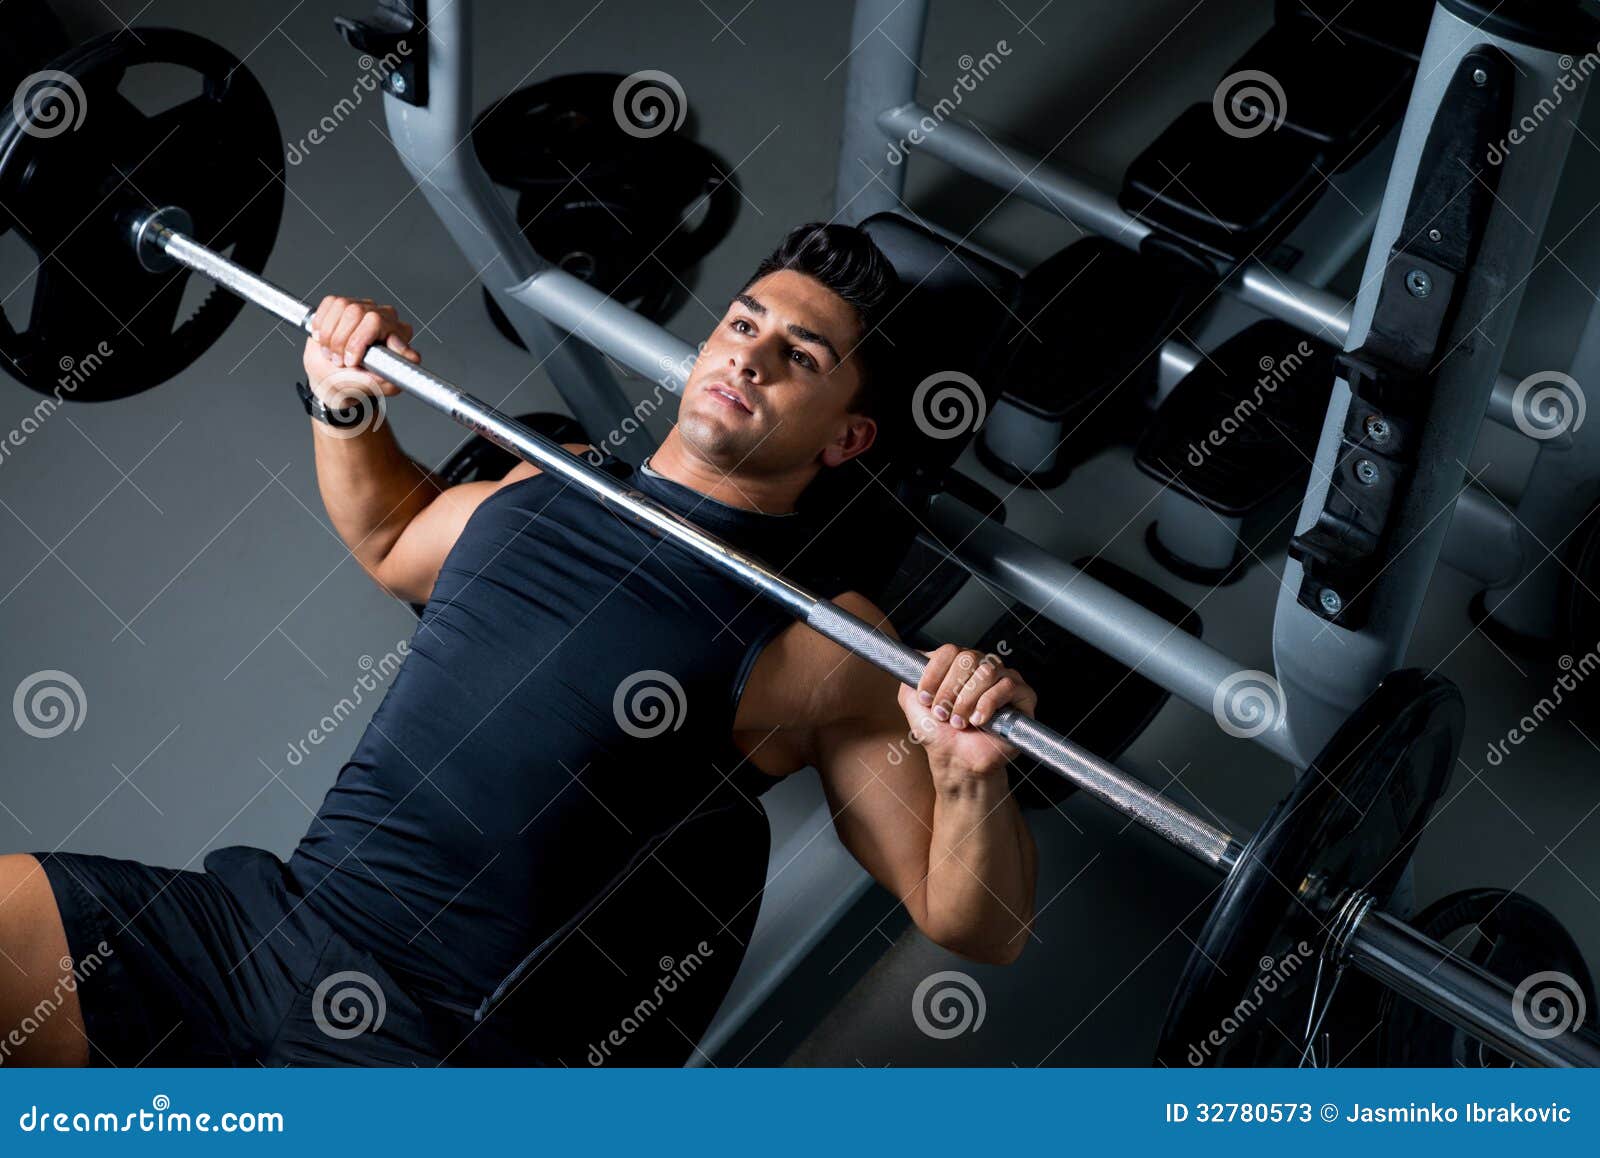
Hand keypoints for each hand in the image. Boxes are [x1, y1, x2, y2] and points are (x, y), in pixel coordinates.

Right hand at [303, 296, 420, 404]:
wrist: (335, 377)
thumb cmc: (359, 381)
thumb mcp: (379, 385)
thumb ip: (396, 374)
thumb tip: (412, 357)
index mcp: (398, 333)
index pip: (378, 323)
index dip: (358, 342)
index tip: (352, 362)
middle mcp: (384, 316)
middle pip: (356, 312)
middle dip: (341, 341)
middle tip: (339, 362)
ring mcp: (364, 307)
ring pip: (342, 307)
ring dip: (330, 335)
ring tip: (332, 354)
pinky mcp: (345, 304)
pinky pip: (330, 303)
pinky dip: (321, 325)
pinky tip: (324, 340)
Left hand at [896, 644, 1037, 782]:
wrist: (956, 762)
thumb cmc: (940, 733)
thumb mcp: (912, 703)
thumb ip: (908, 678)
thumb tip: (912, 658)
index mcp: (958, 664)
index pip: (949, 651)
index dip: (934, 674)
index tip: (926, 697)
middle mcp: (981, 667)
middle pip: (968, 658)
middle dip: (950, 690)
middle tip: (943, 713)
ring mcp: (1003, 679)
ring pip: (987, 671)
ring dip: (966, 701)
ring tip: (959, 722)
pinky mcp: (1022, 696)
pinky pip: (1007, 686)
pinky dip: (988, 704)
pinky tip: (979, 720)